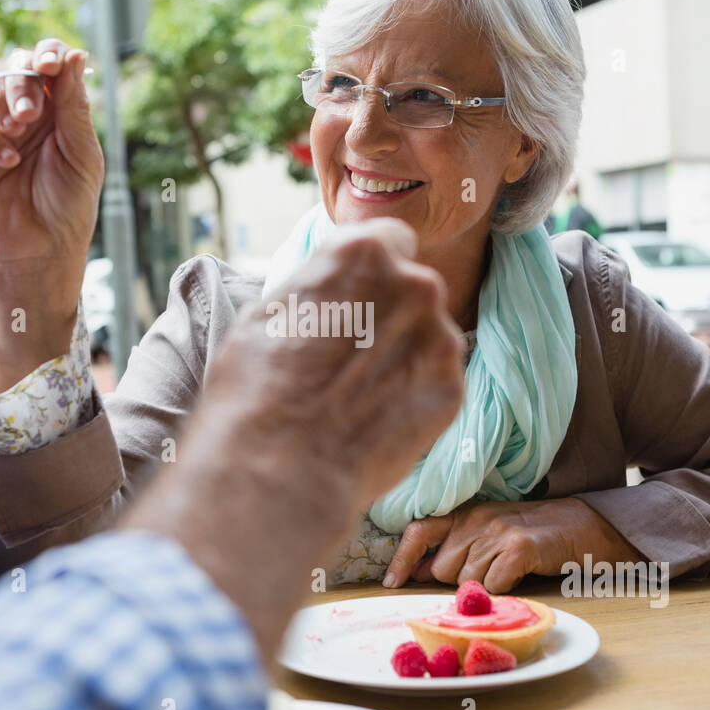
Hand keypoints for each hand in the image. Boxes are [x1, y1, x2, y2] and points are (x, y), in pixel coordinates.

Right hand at [0, 40, 103, 390]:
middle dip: (23, 81)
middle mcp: (26, 113)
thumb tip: (76, 55)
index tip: (52, 64)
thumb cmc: (69, 204)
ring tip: (21, 131)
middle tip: (33, 113)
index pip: (49, 63)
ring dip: (3, 102)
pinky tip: (8, 161)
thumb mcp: (82, 152)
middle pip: (14, 67)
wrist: (41, 248)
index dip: (48, 54)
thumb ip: (74, 104)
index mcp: (59, 109)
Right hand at [207, 217, 465, 505]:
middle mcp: (415, 284)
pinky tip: (376, 419)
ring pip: (429, 338)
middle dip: (389, 316)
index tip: (354, 298)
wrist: (280, 468)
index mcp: (365, 252)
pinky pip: (437, 383)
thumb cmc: (256, 388)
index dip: (370, 273)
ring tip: (359, 396)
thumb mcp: (266, 312)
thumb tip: (328, 290)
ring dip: (404, 358)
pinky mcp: (452, 391)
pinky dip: (414, 397)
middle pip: (412, 290)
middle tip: (350, 357)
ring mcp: (441, 340)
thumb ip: (317, 289)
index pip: (388, 241)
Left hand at [383, 497, 643, 591]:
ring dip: (483, 588)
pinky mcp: (520, 548)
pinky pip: (493, 586)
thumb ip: (454, 548)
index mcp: (463, 513)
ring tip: (507, 573)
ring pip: (466, 582)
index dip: (402, 558)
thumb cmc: (532, 535)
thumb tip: (417, 569)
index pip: (419, 530)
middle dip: (457, 581)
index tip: (391, 582)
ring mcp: (497, 532)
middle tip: (487, 573)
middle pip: (442, 570)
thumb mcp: (487, 533)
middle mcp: (476, 519)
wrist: (582, 526)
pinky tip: (518, 578)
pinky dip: (503, 591)